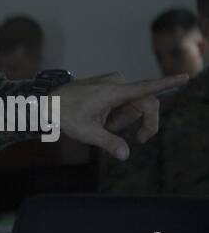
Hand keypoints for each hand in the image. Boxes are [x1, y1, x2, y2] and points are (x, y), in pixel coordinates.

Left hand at [56, 72, 187, 159]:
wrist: (47, 102)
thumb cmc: (65, 115)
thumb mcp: (87, 133)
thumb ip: (109, 143)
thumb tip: (125, 155)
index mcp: (114, 91)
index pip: (146, 89)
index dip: (167, 84)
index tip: (185, 77)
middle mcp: (117, 83)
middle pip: (145, 104)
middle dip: (139, 122)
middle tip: (140, 140)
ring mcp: (114, 82)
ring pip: (133, 106)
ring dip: (123, 119)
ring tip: (102, 123)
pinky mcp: (110, 84)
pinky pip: (123, 102)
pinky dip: (116, 113)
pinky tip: (100, 117)